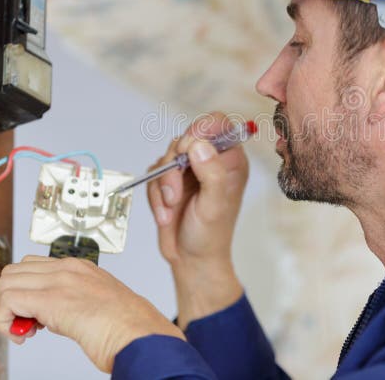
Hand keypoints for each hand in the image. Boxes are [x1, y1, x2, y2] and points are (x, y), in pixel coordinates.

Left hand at [0, 255, 183, 372]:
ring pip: (6, 283)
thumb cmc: (128, 327)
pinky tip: (24, 335)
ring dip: (8, 310)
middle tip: (28, 323)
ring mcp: (59, 280)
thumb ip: (77, 299)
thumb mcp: (101, 303)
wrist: (140, 333)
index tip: (36, 315)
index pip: (34, 266)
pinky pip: (6, 302)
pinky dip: (5, 322)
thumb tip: (58, 314)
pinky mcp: (49, 299)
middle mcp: (68, 268)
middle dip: (13, 299)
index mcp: (82, 268)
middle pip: (15, 271)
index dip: (27, 291)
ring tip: (28, 329)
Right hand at [148, 111, 246, 327]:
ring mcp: (190, 170)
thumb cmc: (210, 235)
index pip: (218, 124)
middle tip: (175, 193)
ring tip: (170, 207)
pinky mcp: (171, 180)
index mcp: (230, 161)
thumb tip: (199, 145)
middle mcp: (211, 161)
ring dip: (163, 184)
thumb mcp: (214, 205)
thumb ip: (211, 173)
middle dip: (174, 166)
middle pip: (186, 139)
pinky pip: (154, 173)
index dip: (201, 129)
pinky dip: (155, 194)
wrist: (190, 259)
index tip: (188, 149)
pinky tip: (165, 213)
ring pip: (166, 156)